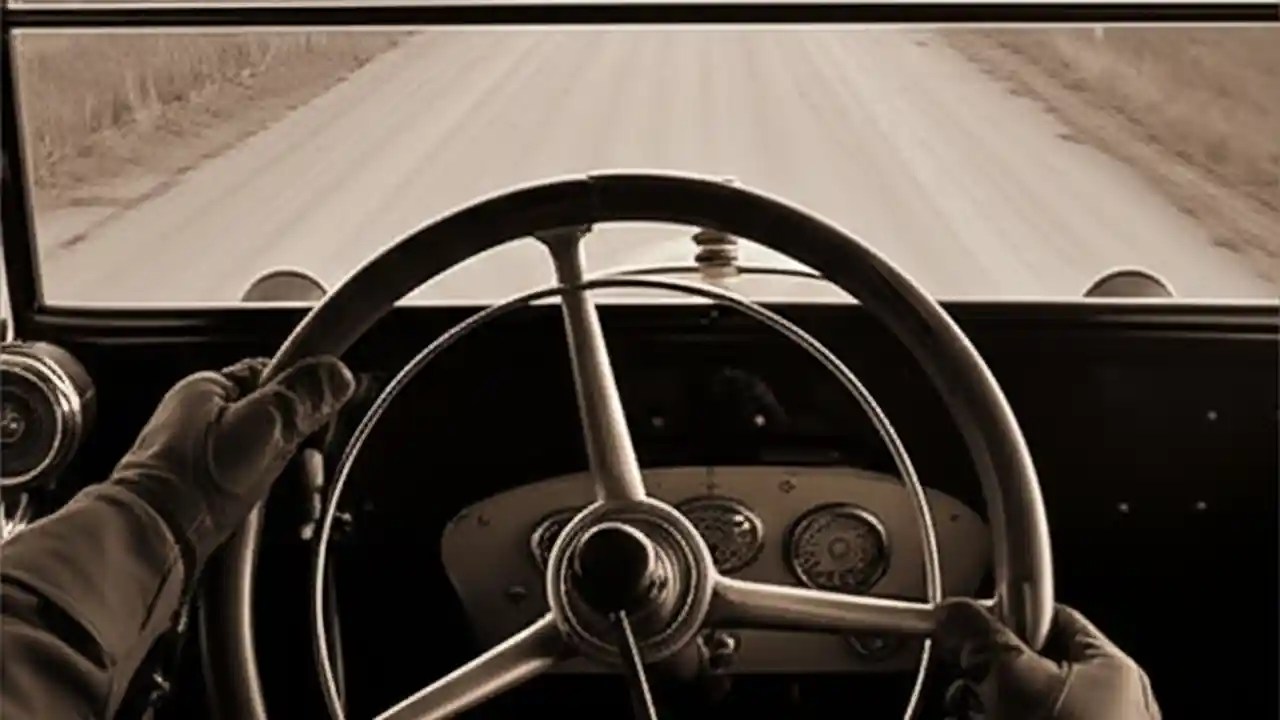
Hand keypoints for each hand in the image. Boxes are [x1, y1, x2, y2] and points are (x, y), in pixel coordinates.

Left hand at [110, 357, 355, 576]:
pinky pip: (249, 479)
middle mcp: (201, 415)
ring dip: (288, 474)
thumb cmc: (196, 480)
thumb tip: (338, 373)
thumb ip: (302, 397)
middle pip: (273, 415)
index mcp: (208, 388)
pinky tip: (275, 507)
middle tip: (307, 467)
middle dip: (298, 445)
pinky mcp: (203, 485)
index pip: (272, 373)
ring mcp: (200, 451)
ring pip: (265, 450)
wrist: (154, 537)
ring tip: (296, 496)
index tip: (319, 420)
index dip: (301, 396)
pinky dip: (267, 492)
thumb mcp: (263, 427)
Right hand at [934, 599, 1161, 719]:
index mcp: (1107, 669)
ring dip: (977, 715)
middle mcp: (1099, 705)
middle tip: (971, 694)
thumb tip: (957, 612)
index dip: (1001, 617)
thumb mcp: (1018, 684)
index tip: (964, 627)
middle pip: (1020, 667)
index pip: (1045, 615)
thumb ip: (984, 640)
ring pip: (1007, 709)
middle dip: (981, 682)